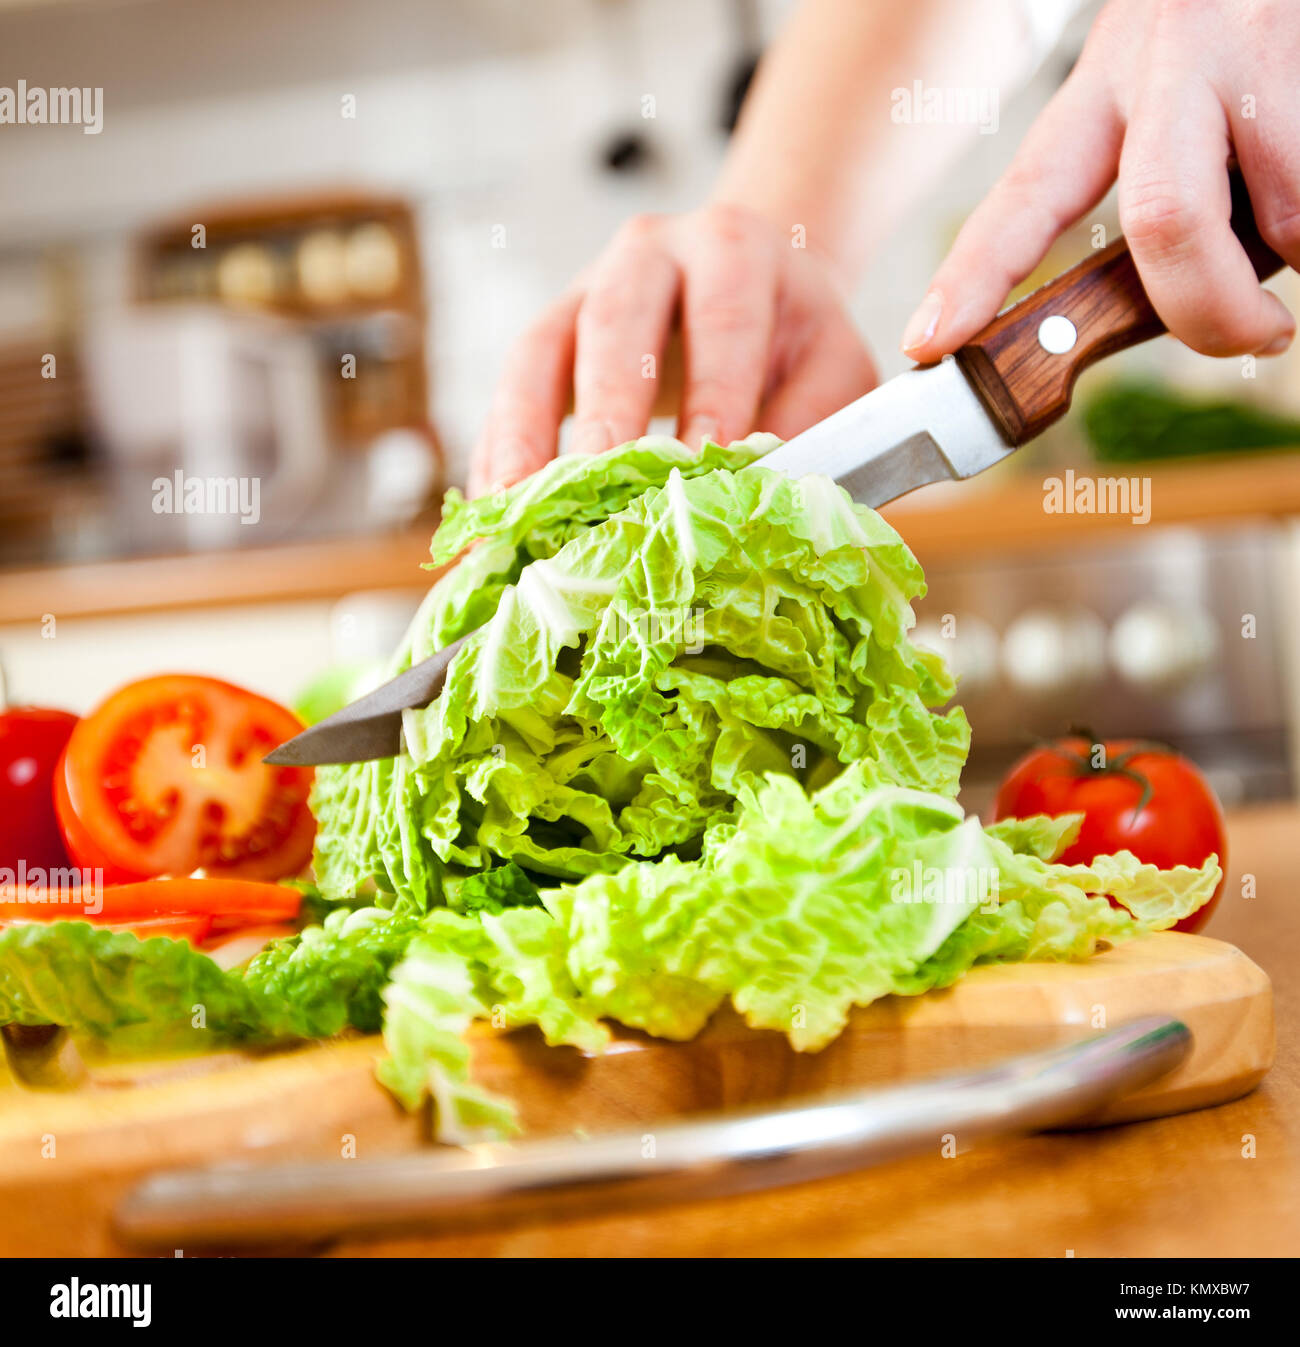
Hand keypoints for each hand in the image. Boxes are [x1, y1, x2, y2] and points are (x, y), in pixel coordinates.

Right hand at [469, 203, 875, 496]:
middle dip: (608, 406)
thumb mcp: (832, 366)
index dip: (714, 391)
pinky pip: (509, 390)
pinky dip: (498, 447)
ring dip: (525, 430)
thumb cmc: (791, 340)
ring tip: (519, 503)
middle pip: (616, 321)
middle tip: (601, 481)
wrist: (749, 285)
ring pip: (540, 350)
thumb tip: (769, 496)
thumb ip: (816, 421)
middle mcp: (648, 255)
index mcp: (732, 250)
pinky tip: (495, 505)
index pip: (721, 319)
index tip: (707, 463)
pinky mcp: (547, 337)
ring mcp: (583, 291)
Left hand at [901, 0, 1299, 362]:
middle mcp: (1166, 54)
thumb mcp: (1174, 77)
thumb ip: (1161, 177)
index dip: (974, 276)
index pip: (1026, 191)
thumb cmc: (1257, 22)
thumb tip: (1178, 300)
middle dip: (1209, 309)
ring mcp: (1250, 44)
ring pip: (1280, 211)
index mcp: (1108, 76)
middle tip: (1256, 337)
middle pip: (1162, 223)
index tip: (929, 342)